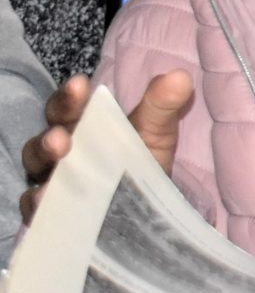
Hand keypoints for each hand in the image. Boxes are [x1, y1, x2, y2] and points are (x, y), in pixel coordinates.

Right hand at [20, 71, 193, 226]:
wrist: (151, 214)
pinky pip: (37, 209)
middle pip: (45, 141)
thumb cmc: (143, 164)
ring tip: (55, 165)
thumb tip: (180, 77)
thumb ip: (163, 107)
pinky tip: (45, 200)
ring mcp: (56, 184)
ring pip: (37, 172)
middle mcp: (62, 154)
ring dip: (43, 167)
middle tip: (61, 138)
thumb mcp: (156, 136)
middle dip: (50, 138)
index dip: (69, 98)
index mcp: (82, 127)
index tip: (79, 86)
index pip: (67, 109)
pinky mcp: (57, 215)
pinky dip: (38, 203)